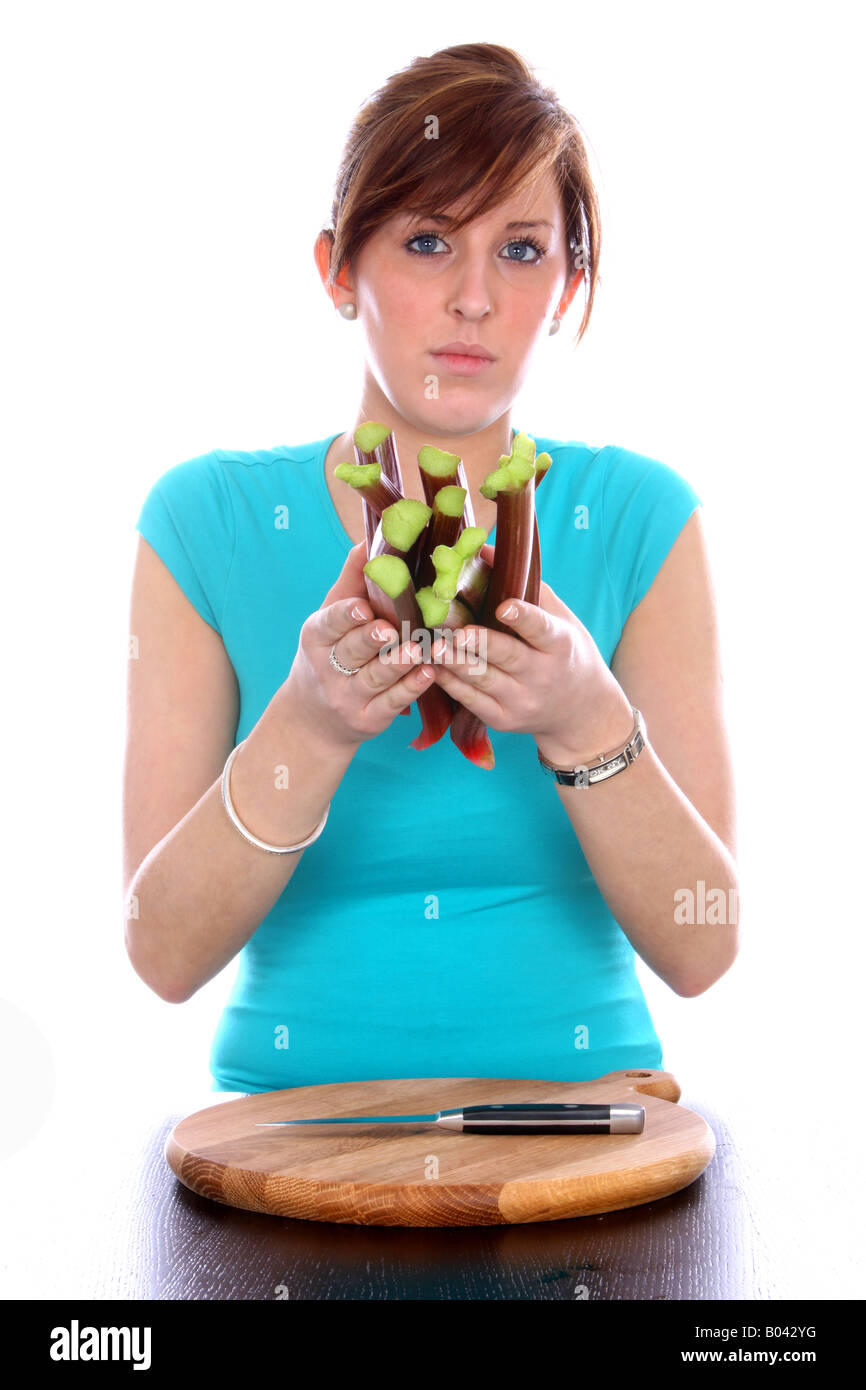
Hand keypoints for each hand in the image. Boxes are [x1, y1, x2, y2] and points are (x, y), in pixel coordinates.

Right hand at [281, 542, 433, 748]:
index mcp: (317, 636)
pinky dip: (412, 688)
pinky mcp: (368, 719)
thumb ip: (353, 578)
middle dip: (372, 640)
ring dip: (399, 663)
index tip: (363, 608)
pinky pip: (392, 703)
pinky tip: (430, 673)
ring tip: (419, 648)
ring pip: (376, 678)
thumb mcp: (330, 616)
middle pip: (353, 651)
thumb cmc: (329, 653)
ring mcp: (348, 697)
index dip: (346, 617)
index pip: (330, 623)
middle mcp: (328, 668)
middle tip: (391, 629)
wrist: (313, 718)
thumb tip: (374, 534)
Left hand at [429, 564, 633, 764]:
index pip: (540, 630)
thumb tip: (483, 550)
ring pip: (482, 679)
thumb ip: (526, 587)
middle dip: (480, 643)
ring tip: (432, 645)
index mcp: (559, 645)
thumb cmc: (566, 654)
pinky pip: (471, 700)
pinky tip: (432, 666)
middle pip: (506, 656)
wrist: (580, 711)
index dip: (522, 618)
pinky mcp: (502, 718)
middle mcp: (541, 675)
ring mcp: (521, 700)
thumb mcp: (560, 619)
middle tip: (455, 630)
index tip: (504, 606)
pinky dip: (450, 683)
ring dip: (455, 661)